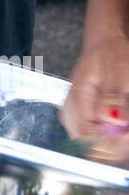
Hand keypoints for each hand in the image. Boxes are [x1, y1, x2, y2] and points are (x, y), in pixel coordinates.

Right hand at [62, 39, 128, 164]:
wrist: (104, 46)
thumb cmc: (110, 55)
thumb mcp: (118, 71)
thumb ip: (113, 97)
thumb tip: (112, 121)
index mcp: (76, 99)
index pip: (87, 137)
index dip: (109, 144)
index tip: (127, 135)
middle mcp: (71, 112)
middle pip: (89, 147)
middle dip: (114, 146)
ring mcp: (75, 117)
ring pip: (94, 147)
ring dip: (114, 144)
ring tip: (126, 128)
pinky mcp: (83, 119)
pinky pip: (96, 140)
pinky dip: (112, 138)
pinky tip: (121, 129)